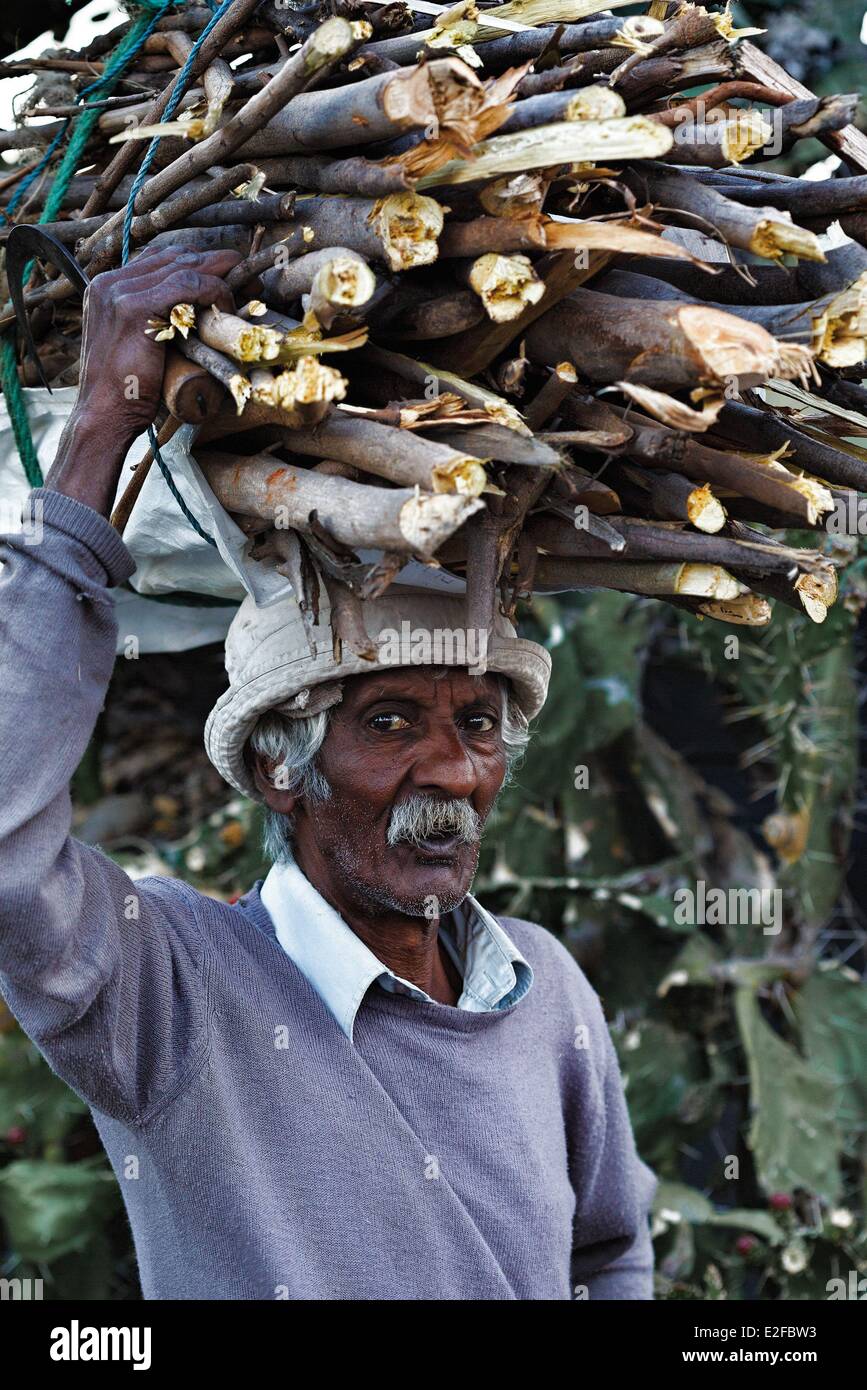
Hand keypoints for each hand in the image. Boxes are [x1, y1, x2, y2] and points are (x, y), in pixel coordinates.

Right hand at [75, 245, 241, 445]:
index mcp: (108, 288)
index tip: (231, 277)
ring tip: (242, 297)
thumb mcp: (141, 346)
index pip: (161, 259)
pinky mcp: (134, 308)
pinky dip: (212, 292)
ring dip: (219, 279)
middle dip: (216, 265)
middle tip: (248, 282)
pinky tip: (224, 310)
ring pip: (183, 266)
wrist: (104, 416)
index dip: (200, 263)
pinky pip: (186, 285)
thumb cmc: (127, 392)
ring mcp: (119, 292)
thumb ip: (158, 321)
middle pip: (174, 256)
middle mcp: (110, 283)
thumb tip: (199, 313)